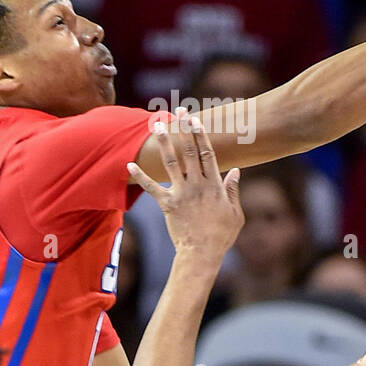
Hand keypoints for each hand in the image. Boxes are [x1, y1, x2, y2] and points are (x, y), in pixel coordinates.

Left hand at [128, 115, 243, 259]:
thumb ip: (233, 190)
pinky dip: (140, 176)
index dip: (201, 134)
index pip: (207, 153)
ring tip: (156, 126)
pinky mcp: (167, 205)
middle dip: (184, 129)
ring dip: (164, 143)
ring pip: (171, 163)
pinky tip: (129, 165)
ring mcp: (182, 193)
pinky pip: (152, 188)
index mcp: (215, 184)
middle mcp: (198, 184)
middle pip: (189, 151)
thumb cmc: (221, 236)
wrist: (202, 254)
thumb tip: (235, 171)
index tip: (195, 118)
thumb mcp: (235, 213)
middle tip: (178, 110)